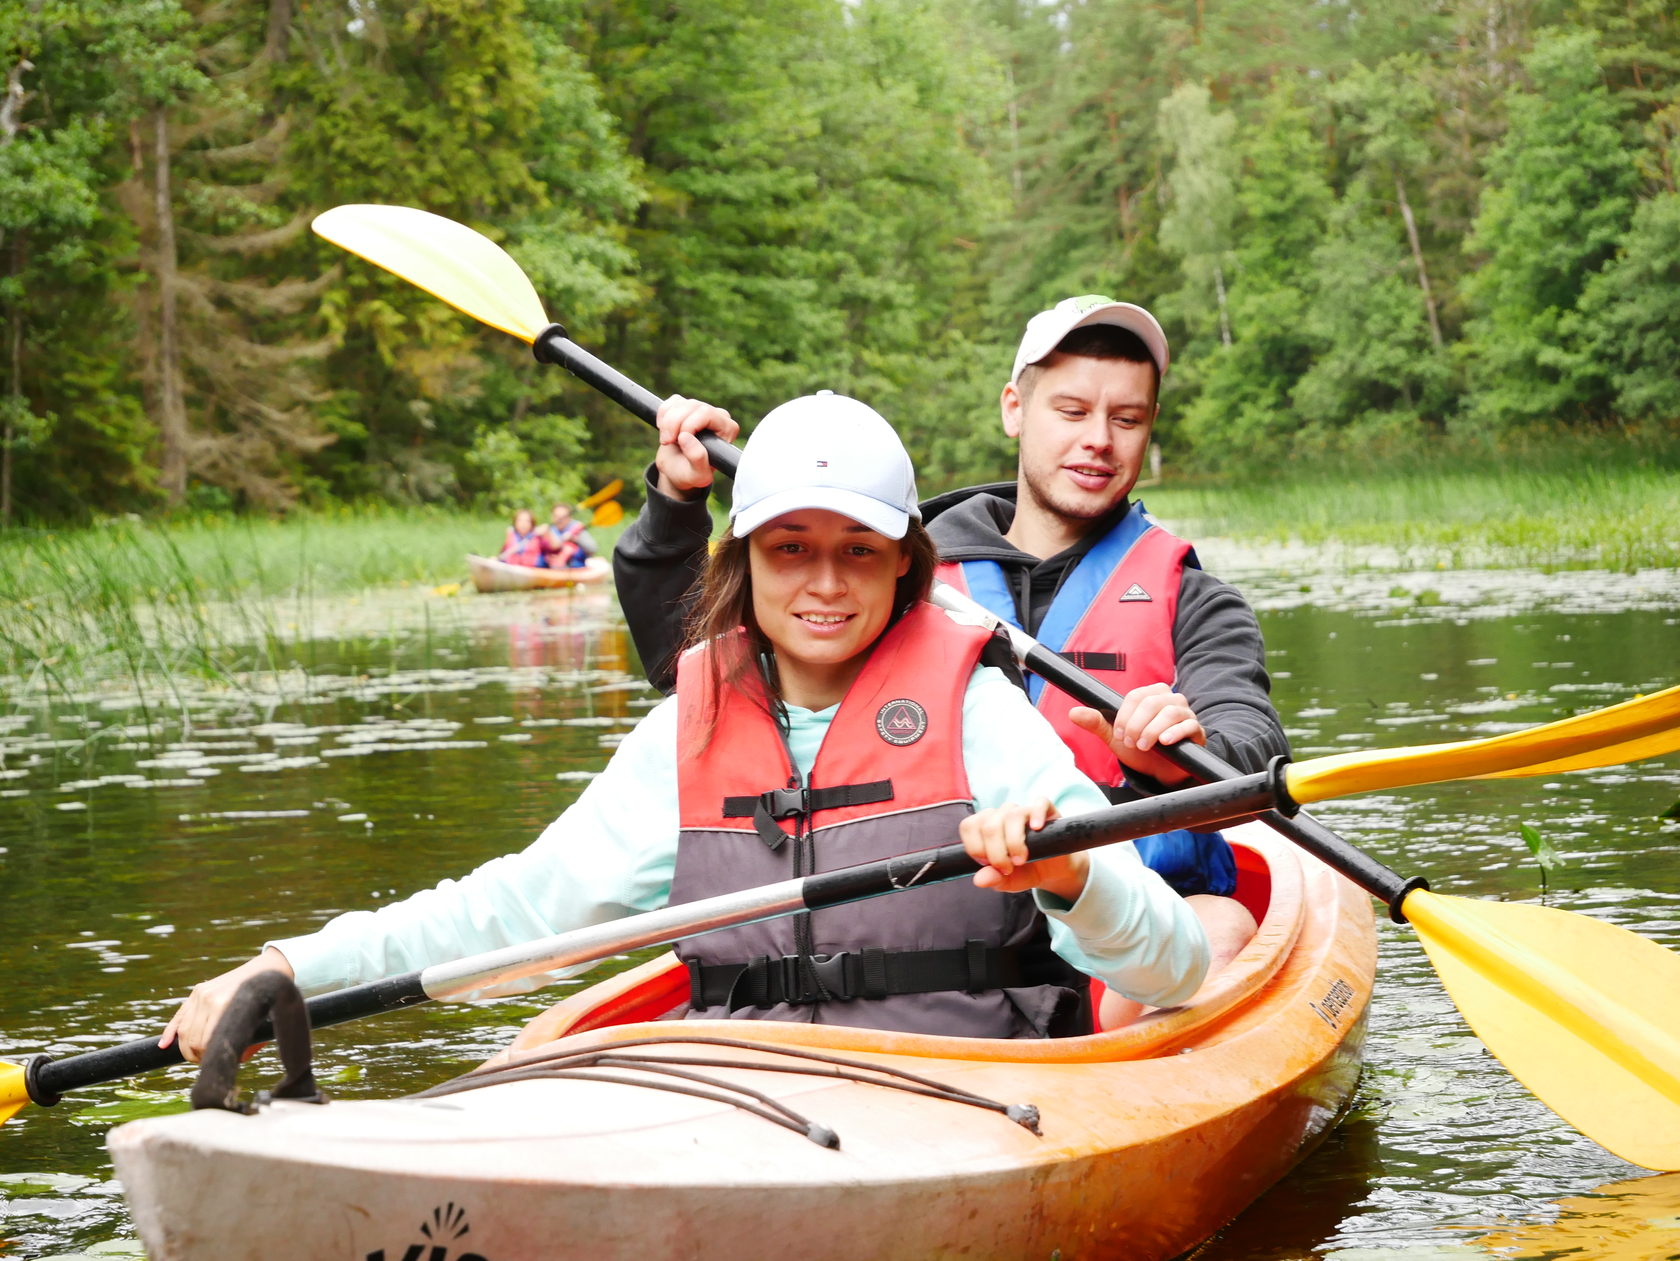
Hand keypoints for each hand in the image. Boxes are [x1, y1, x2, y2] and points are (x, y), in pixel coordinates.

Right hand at [159, 947, 293, 1064]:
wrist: (267, 971)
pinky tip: (164, 1045)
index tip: (212, 1063)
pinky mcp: (198, 991)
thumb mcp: (260, 1024)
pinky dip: (170, 1032)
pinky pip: (180, 1015)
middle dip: (195, 1055)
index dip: (206, 1058)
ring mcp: (202, 993)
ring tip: (195, 1055)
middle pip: (191, 1038)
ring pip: (183, 1029)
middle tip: (205, 1060)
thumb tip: (234, 1061)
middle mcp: (209, 999)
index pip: (204, 1043)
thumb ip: (248, 1044)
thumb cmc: (266, 1001)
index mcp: (224, 1007)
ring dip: (185, 1047)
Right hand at [654, 395, 738, 500]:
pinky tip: (665, 430)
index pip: (706, 413)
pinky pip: (672, 402)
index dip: (688, 425)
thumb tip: (686, 436)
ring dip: (667, 422)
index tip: (679, 442)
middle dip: (674, 424)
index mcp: (728, 430)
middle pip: (692, 406)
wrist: (677, 471)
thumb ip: (697, 459)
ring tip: (667, 440)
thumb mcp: (697, 475)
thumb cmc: (690, 474)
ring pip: (680, 403)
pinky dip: (663, 415)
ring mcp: (702, 409)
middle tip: (667, 441)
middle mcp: (718, 416)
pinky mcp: (687, 406)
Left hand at [959, 797, 1088, 901]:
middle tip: (1008, 868)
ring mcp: (1024, 811)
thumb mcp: (1008, 881)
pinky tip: (1036, 828)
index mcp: (985, 827)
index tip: (988, 865)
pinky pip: (1040, 803)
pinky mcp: (1046, 811)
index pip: (969, 826)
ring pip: (1011, 814)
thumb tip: (979, 879)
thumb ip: (993, 879)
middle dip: (996, 852)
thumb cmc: (1025, 871)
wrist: (1053, 871)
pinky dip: (1037, 814)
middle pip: (989, 825)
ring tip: (1021, 860)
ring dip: (1014, 841)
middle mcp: (1002, 815)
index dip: (975, 848)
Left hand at [1069, 682, 1205, 784]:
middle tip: (1131, 743)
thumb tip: (1072, 713)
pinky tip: (1164, 742)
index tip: (1119, 734)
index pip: (1135, 696)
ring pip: (1170, 712)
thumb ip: (1096, 723)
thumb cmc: (1139, 749)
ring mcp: (1186, 713)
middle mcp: (1170, 699)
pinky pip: (1189, 725)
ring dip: (1152, 730)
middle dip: (1137, 725)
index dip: (1124, 716)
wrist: (1160, 771)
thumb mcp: (1115, 737)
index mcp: (1151, 695)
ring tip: (1144, 746)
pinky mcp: (1196, 730)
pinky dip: (1175, 733)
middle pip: (1152, 702)